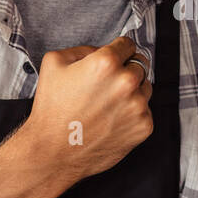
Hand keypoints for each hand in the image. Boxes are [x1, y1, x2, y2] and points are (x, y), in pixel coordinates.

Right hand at [15, 36, 152, 188]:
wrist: (54, 152)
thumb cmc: (52, 111)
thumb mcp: (54, 64)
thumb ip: (82, 49)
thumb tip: (100, 50)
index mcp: (106, 63)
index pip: (128, 44)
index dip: (119, 50)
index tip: (116, 57)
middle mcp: (126, 82)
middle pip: (139, 65)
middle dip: (125, 71)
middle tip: (106, 86)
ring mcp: (137, 106)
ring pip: (145, 88)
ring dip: (132, 92)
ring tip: (107, 105)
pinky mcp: (144, 126)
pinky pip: (145, 111)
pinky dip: (132, 114)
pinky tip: (112, 120)